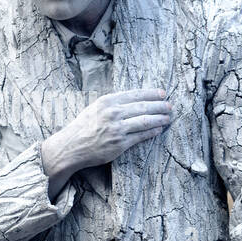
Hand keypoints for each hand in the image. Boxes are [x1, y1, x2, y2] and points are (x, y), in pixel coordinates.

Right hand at [40, 89, 172, 189]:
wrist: (71, 146)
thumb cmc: (83, 127)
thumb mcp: (95, 108)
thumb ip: (113, 103)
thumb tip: (134, 100)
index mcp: (107, 101)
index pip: (135, 94)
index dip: (151, 93)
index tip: (162, 93)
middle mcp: (113, 113)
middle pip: (144, 107)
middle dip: (160, 106)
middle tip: (170, 106)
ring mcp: (117, 129)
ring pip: (145, 121)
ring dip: (160, 119)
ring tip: (168, 117)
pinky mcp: (119, 144)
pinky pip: (141, 136)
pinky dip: (152, 132)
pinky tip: (159, 129)